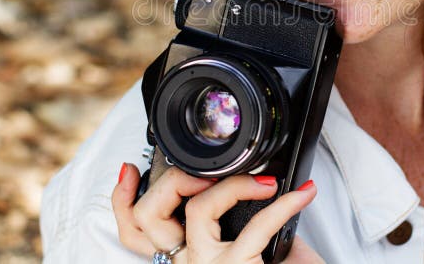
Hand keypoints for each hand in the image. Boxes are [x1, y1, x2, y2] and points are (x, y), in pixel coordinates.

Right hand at [112, 163, 322, 262]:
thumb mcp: (246, 245)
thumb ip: (231, 219)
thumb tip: (243, 180)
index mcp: (184, 257)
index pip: (134, 231)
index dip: (121, 199)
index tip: (129, 170)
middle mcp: (188, 263)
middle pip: (152, 214)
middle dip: (174, 179)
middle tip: (206, 174)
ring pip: (199, 208)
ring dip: (236, 185)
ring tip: (264, 183)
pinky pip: (258, 224)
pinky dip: (286, 204)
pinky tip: (302, 195)